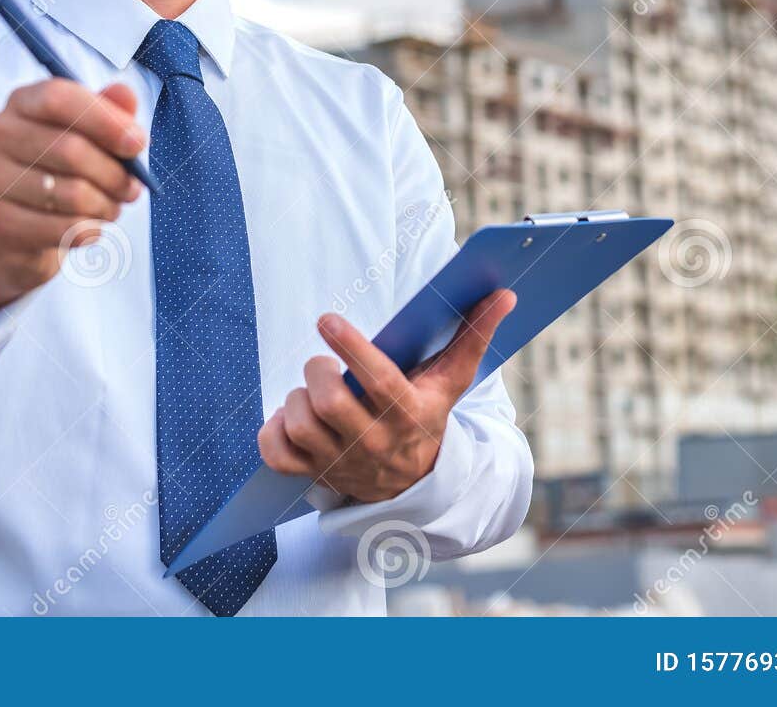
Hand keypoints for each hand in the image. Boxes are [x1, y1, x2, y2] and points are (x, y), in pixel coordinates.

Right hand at [0, 78, 146, 310]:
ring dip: (106, 205)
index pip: (58, 98)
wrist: (23, 227)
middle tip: (133, 188)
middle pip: (70, 149)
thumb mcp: (89, 134)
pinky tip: (90, 227)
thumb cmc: (62, 169)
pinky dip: (90, 230)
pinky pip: (64, 228)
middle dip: (114, 173)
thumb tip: (126, 95)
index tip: (137, 143)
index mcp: (20, 102)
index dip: (104, 119)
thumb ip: (109, 110)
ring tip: (111, 208)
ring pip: (72, 193)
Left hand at [257, 289, 516, 502]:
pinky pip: (276, 452)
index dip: (351, 348)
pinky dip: (272, 431)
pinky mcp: (313, 475)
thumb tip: (503, 294)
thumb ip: (474, 336)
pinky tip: (290, 419)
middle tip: (321, 366)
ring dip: (296, 399)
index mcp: (408, 414)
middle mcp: (374, 442)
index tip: (327, 319)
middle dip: (317, 373)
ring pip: (300, 425)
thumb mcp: (452, 382)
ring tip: (312, 393)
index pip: (378, 381)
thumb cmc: (426, 414)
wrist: (414, 482)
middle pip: (330, 404)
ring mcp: (341, 463)